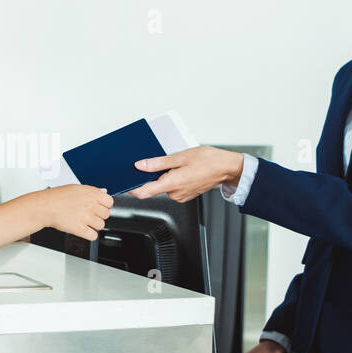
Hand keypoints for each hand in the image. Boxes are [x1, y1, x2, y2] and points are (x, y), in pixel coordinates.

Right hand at [41, 184, 113, 239]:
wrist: (44, 206)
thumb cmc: (57, 197)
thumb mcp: (76, 188)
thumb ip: (92, 190)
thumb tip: (104, 192)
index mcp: (91, 194)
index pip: (110, 202)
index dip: (105, 205)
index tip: (99, 207)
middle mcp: (90, 205)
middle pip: (106, 215)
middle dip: (99, 216)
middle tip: (89, 215)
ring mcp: (85, 217)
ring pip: (101, 226)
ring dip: (94, 226)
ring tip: (84, 222)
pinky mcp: (79, 229)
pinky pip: (93, 236)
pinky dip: (89, 235)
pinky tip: (83, 230)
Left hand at [127, 146, 242, 202]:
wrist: (227, 168)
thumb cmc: (209, 160)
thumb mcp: (181, 156)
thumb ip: (158, 162)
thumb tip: (140, 165)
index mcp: (173, 183)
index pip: (144, 192)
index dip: (131, 188)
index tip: (124, 182)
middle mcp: (175, 193)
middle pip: (153, 188)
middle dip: (150, 176)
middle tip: (152, 162)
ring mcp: (180, 196)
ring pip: (162, 187)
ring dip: (162, 176)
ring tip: (172, 164)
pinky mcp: (184, 195)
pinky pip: (171, 188)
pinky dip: (170, 179)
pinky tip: (178, 169)